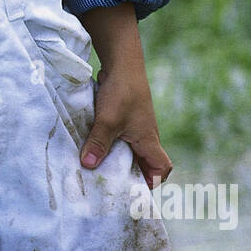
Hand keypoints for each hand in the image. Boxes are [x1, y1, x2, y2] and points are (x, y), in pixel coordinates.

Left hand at [79, 61, 171, 188]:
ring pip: (129, 150)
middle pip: (144, 163)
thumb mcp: (108, 120)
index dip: (153, 181)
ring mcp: (134, 126)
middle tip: (108, 184)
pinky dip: (108, 145)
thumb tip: (88, 165)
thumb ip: (98, 143)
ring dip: (115, 160)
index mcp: (148, 140)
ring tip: (96, 169)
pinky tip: (90, 147)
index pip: (162, 168)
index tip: (133, 189)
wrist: (122, 62)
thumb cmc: (122, 91)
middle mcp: (144, 135)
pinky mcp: (123, 117)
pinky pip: (118, 138)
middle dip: (129, 175)